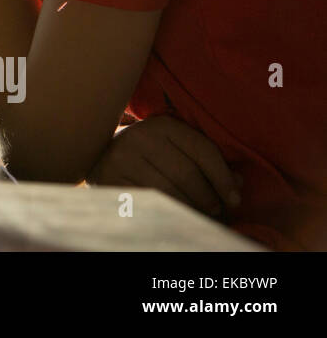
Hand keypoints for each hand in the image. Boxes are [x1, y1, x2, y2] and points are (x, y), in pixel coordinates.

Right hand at [86, 114, 241, 216]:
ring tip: (200, 213)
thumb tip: (239, 182)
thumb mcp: (175, 147)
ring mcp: (123, 159)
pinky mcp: (111, 179)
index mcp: (162, 124)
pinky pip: (149, 202)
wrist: (99, 154)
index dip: (223, 178)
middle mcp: (140, 137)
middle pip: (187, 174)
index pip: (203, 151)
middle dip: (208, 196)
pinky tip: (177, 213)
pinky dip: (169, 211)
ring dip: (191, 208)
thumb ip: (205, 160)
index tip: (235, 199)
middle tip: (217, 209)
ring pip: (169, 191)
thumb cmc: (149, 153)